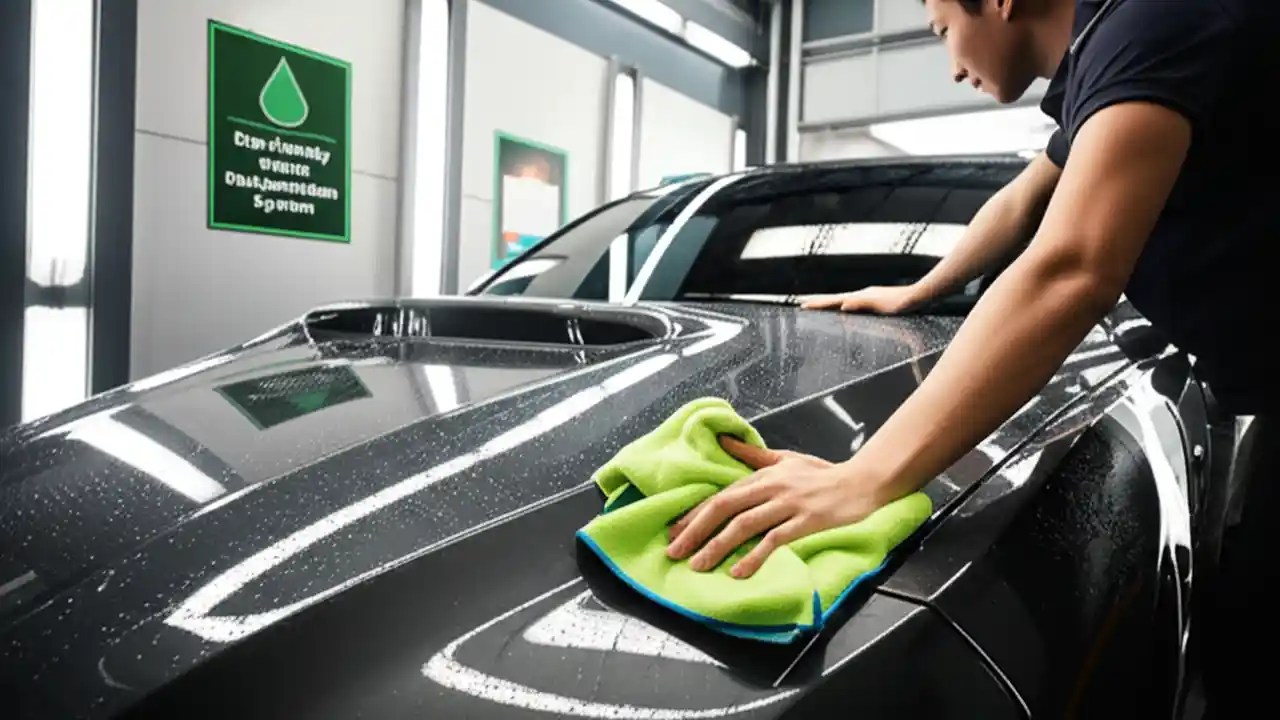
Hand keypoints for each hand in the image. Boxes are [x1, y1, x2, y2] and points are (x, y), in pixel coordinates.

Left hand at [665, 436, 883, 578]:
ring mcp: (788, 504)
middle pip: (725, 507)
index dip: (695, 514)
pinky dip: (754, 556)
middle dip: (696, 530)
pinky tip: (738, 572)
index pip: (721, 495)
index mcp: (763, 475)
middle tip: (675, 552)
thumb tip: (723, 440)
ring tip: (699, 565)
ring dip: (718, 546)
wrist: (860, 482)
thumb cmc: (820, 473)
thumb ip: (751, 455)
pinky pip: (774, 540)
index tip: (674, 531)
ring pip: (744, 524)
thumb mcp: (784, 458)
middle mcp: (771, 487)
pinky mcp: (806, 521)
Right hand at [800, 285, 919, 313]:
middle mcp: (861, 295)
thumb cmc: (901, 303)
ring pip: (843, 299)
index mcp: (860, 297)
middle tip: (802, 302)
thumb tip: (842, 305)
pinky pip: (852, 303)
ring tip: (818, 304)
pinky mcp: (874, 301)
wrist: (916, 297)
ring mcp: (867, 297)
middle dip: (818, 301)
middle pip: (835, 298)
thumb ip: (861, 304)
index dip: (818, 303)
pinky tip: (844, 308)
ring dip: (829, 302)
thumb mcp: (880, 305)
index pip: (834, 300)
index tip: (802, 305)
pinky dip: (841, 305)